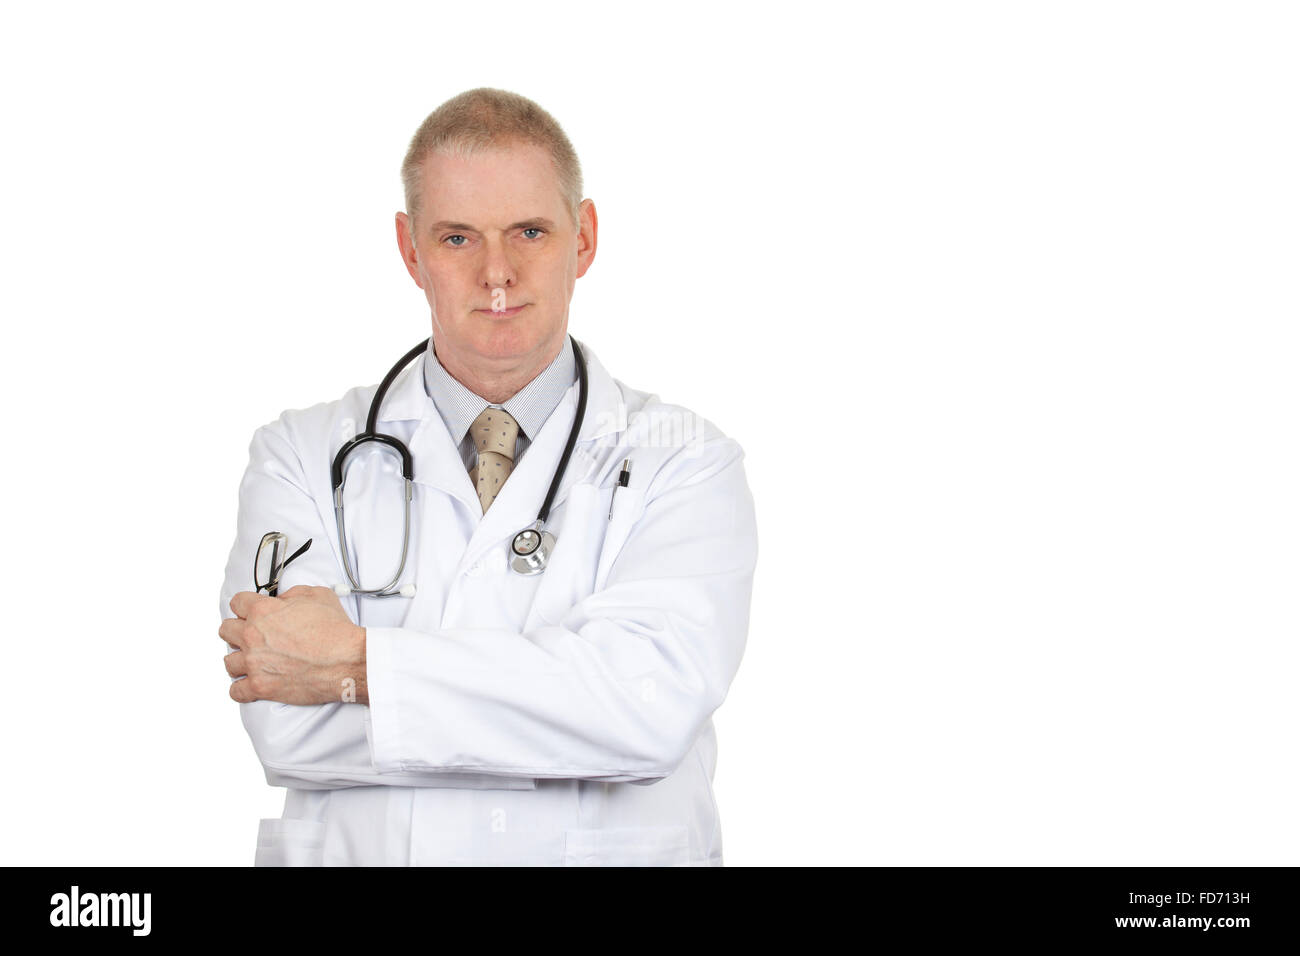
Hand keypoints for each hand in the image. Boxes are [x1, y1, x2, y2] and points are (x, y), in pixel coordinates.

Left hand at [221, 585, 367, 704]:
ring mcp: (254, 663)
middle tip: (250, 635)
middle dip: (237, 631)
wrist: (347, 660)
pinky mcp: (260, 687)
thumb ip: (292, 593)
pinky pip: (235, 691)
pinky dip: (241, 688)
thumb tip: (283, 599)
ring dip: (239, 660)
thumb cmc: (336, 630)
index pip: (237, 603)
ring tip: (251, 661)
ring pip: (228, 661)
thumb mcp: (317, 595)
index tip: (249, 612)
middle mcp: (253, 636)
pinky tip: (250, 684)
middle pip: (226, 630)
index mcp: (263, 611)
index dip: (245, 606)